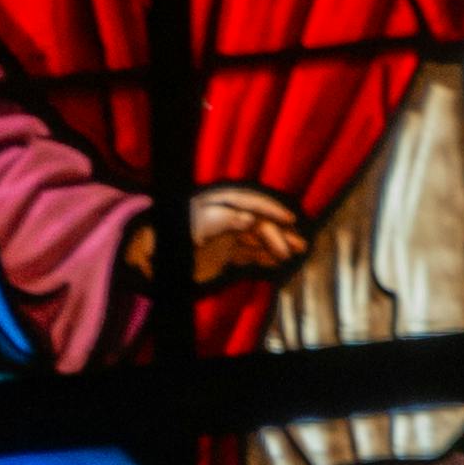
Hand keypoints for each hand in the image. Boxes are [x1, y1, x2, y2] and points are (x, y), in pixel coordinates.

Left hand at [187, 183, 309, 285]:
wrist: (164, 255)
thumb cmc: (181, 231)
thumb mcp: (202, 222)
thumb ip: (227, 219)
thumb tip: (250, 219)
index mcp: (223, 202)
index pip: (253, 203)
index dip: (273, 210)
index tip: (290, 219)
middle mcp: (229, 216)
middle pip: (260, 223)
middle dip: (280, 234)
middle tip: (299, 246)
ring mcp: (228, 235)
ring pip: (257, 239)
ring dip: (275, 246)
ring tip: (293, 255)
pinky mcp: (225, 252)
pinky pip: (249, 253)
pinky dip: (262, 257)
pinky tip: (275, 262)